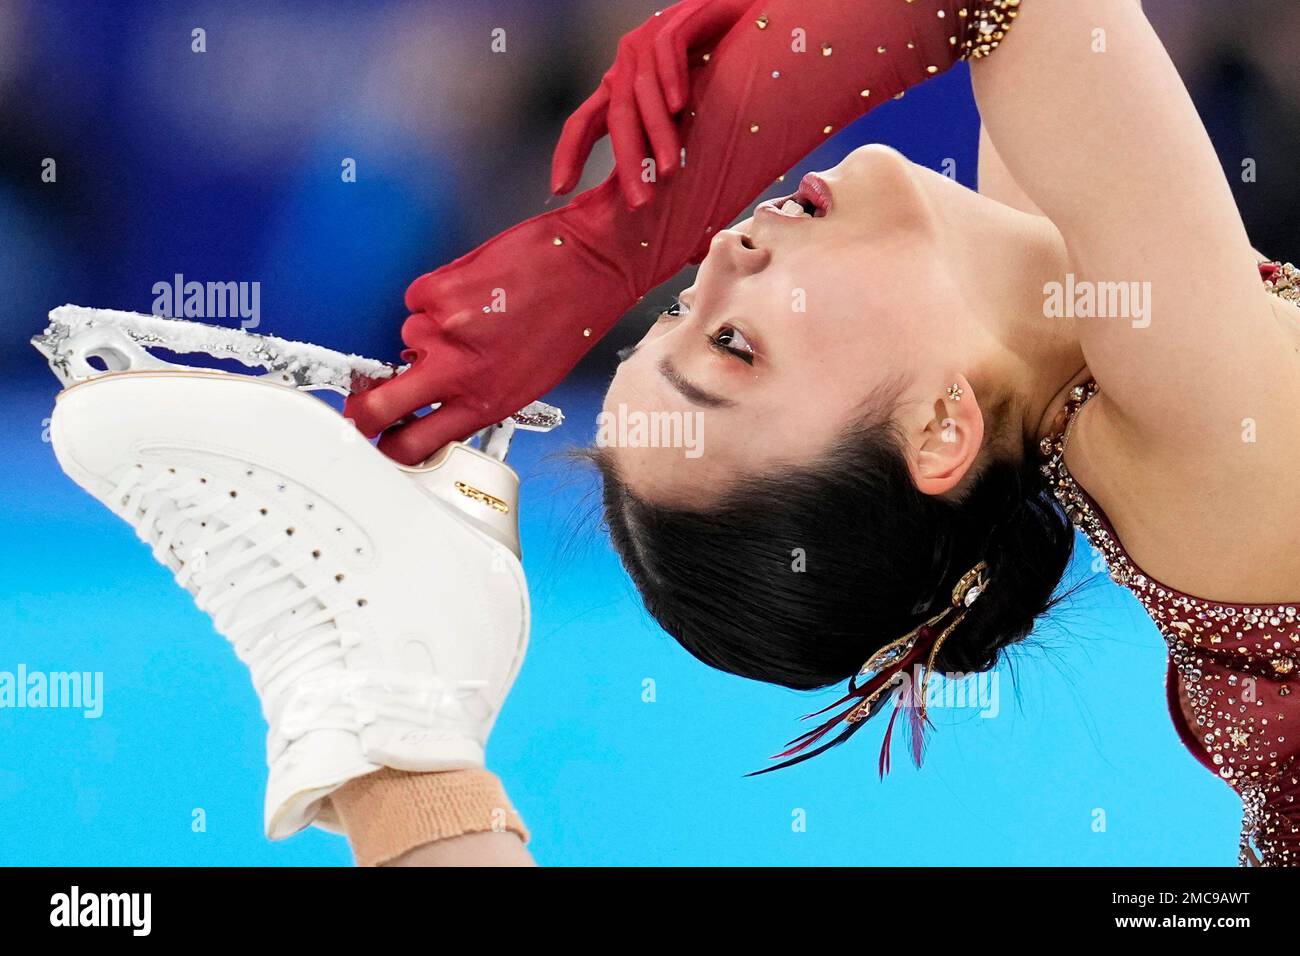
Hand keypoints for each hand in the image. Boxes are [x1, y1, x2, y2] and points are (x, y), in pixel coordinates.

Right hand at [343, 188, 642, 464]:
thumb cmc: (571, 321)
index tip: (380, 441)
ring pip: (407, 337)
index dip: (388, 446)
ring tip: (474, 314)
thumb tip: (439, 403)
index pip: (413, 445)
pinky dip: (437, 294)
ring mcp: (443, 329)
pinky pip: (418, 298)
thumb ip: (478, 395)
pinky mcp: (438, 288)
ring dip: (430, 329)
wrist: (592, 265)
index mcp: (485, 402)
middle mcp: (460, 371)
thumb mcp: (527, 381)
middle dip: (363, 410)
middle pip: (378, 406)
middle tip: (362, 406)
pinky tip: (472, 289)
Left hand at [551, 0, 754, 207]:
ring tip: (669, 169)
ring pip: (642, 91)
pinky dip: (671, 78)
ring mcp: (650, 40)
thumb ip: (668, 145)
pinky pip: (668, 49)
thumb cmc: (718, 72)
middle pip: (617, 118)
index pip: (584, 122)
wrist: (749, 19)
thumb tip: (659, 199)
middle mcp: (628, 64)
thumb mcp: (686, 115)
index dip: (569, 153)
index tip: (560, 188)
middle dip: (628, 164)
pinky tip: (680, 106)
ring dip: (657, 134)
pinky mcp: (679, 19)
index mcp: (621, 88)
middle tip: (639, 202)